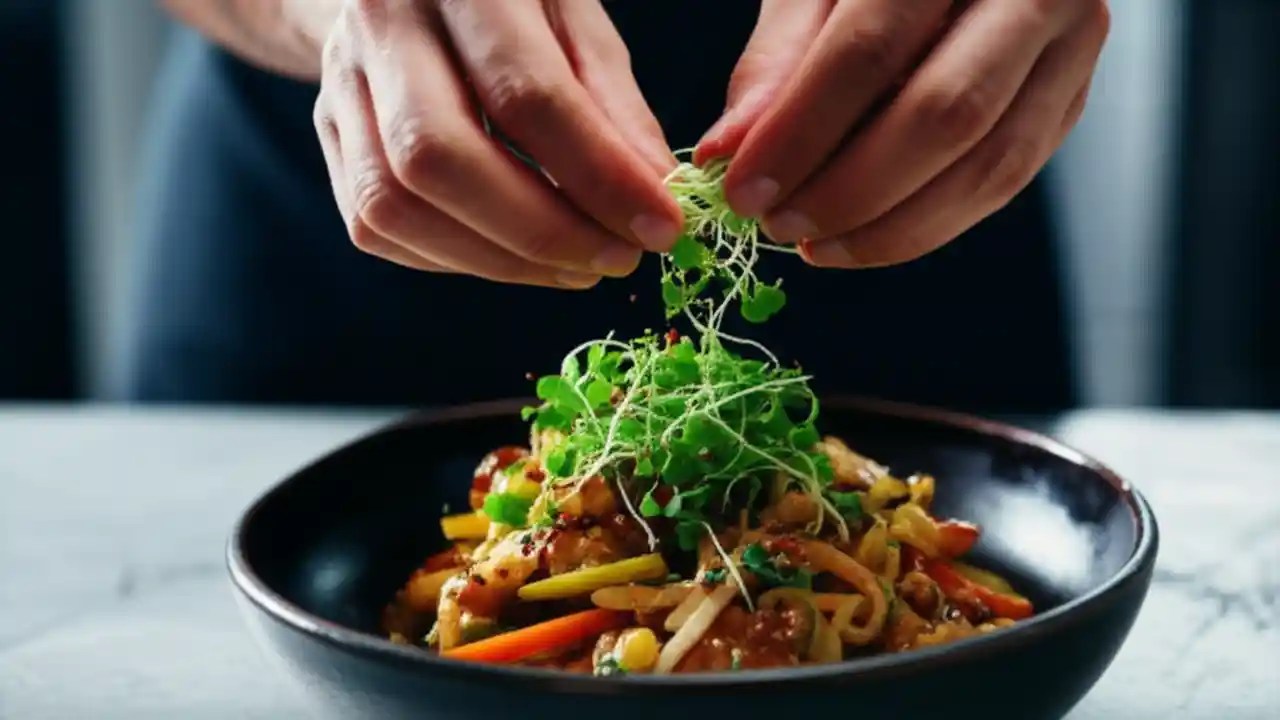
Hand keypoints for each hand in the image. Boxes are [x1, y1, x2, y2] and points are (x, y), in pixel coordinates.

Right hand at [312, 0, 682, 287]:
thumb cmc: (514, 4)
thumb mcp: (579, 24)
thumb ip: (615, 108)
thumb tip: (654, 202)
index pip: (525, 95)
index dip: (599, 175)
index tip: (660, 227)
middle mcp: (382, 23)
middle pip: (438, 157)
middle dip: (541, 231)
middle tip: (614, 260)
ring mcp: (340, 81)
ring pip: (395, 204)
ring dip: (498, 260)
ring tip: (576, 267)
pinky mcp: (328, 135)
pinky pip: (376, 226)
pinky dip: (457, 259)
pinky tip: (517, 255)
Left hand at [697, 0, 1109, 267]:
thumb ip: (776, 64)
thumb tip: (727, 154)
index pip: (870, 51)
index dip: (801, 132)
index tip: (743, 191)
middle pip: (944, 114)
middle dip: (849, 190)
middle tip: (778, 225)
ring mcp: (1071, 42)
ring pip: (989, 163)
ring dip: (891, 225)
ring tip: (814, 243)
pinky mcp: (1072, 96)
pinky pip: (1006, 181)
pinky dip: (928, 224)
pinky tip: (862, 236)